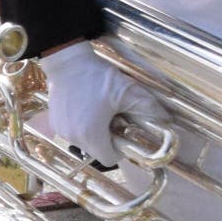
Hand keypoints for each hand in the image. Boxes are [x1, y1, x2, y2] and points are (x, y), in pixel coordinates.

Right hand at [39, 40, 163, 167]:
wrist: (67, 61)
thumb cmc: (96, 77)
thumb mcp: (126, 90)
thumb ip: (148, 107)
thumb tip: (167, 119)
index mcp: (92, 135)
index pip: (109, 159)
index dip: (119, 150)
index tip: (122, 134)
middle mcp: (74, 138)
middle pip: (96, 151)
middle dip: (107, 139)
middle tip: (112, 119)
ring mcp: (62, 131)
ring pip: (84, 142)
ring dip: (93, 132)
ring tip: (98, 111)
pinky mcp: (54, 123)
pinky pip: (72, 133)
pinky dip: (80, 126)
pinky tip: (84, 108)